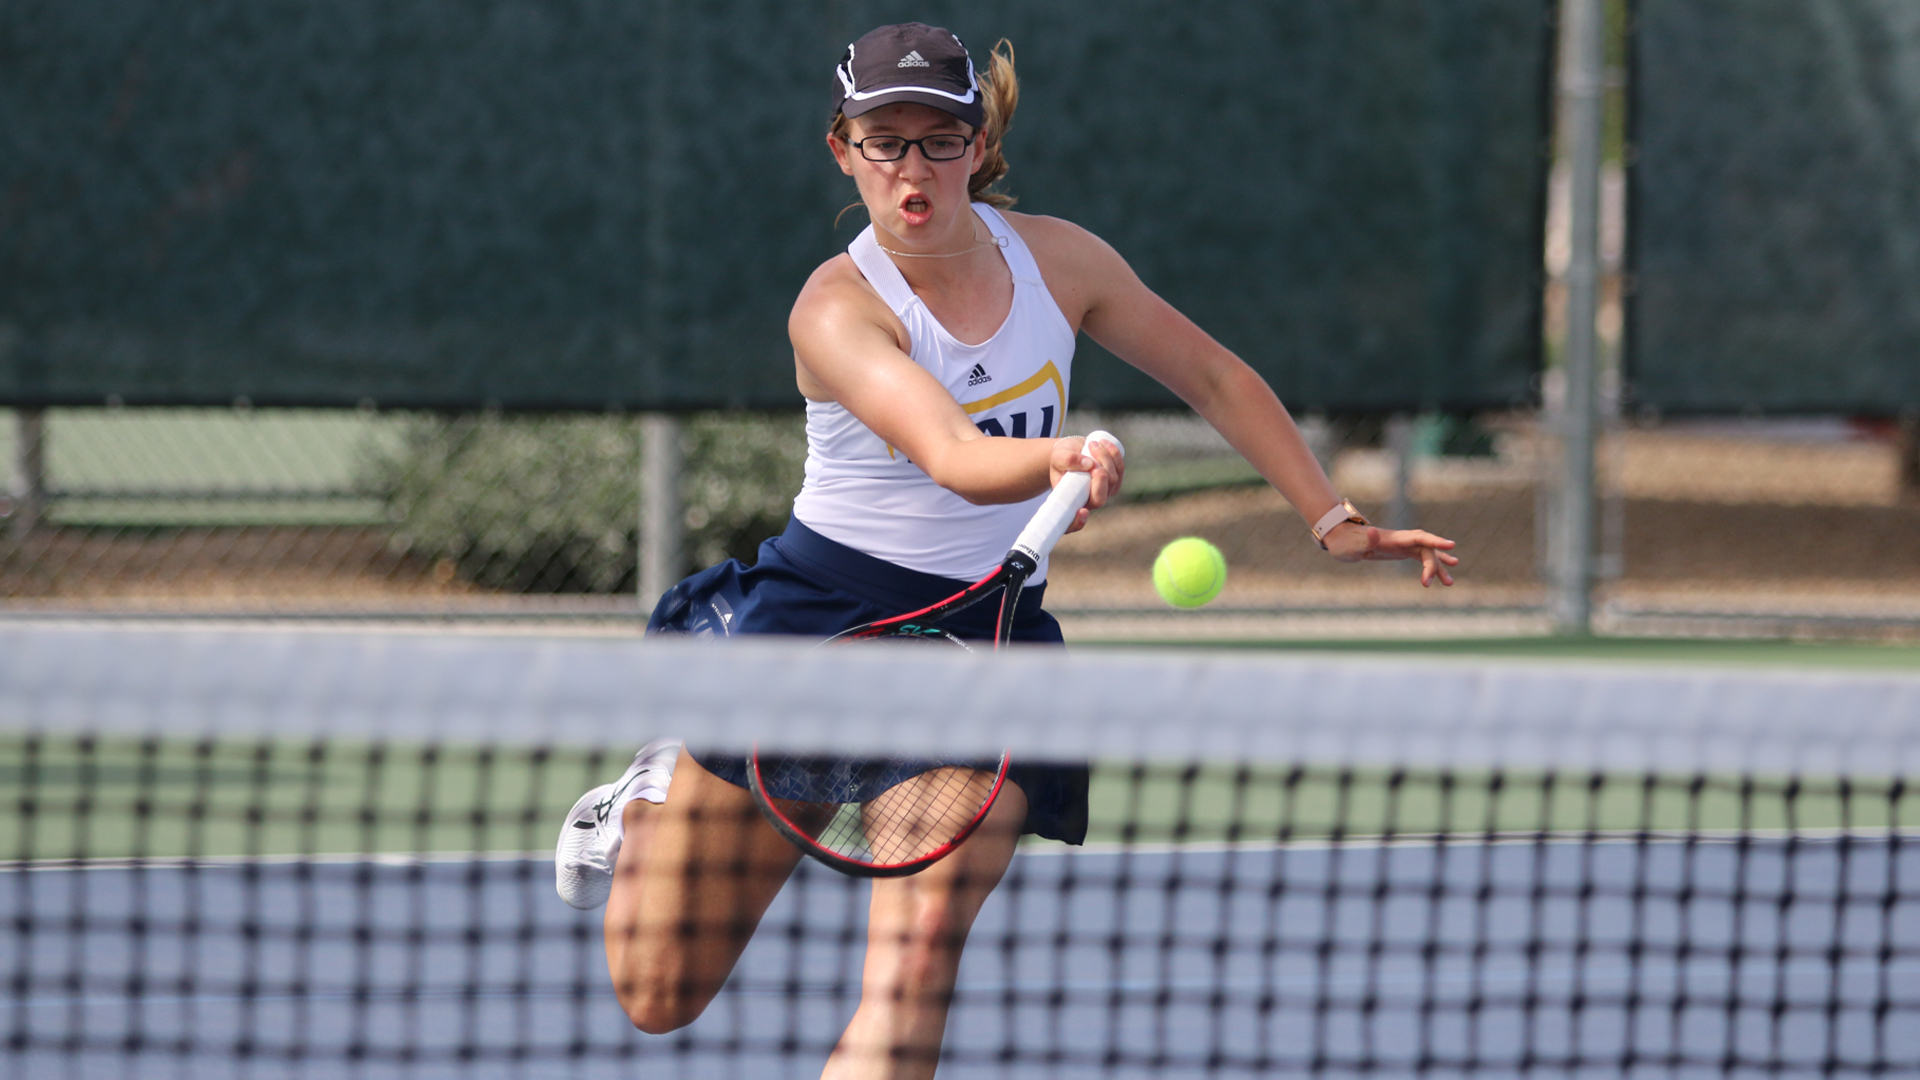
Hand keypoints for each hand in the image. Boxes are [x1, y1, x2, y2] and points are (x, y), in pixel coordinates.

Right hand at [1048, 435, 1125, 533]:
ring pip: (1112, 479)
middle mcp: (1088, 502)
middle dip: (1100, 479)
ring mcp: (1104, 492)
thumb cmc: (1061, 458)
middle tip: (1092, 462)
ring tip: (1091, 444)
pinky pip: (1120, 469)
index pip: (1072, 523)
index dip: (1078, 522)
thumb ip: (1068, 460)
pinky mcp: (1114, 480)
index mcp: (1070, 503)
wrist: (1071, 450)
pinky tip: (1104, 443)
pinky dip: (1114, 454)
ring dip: (1105, 458)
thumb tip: (1089, 464)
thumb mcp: (1058, 457)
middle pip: (1100, 499)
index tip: (1082, 511)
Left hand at [1323, 522, 1458, 586]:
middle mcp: (1402, 539)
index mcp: (1394, 538)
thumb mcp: (1353, 544)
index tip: (1451, 545)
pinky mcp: (1401, 552)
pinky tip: (1443, 575)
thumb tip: (1372, 531)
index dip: (1435, 541)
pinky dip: (1432, 566)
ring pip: (1427, 554)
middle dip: (1432, 565)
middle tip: (1427, 584)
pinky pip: (1421, 558)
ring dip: (1439, 568)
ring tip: (1450, 583)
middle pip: (1425, 549)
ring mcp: (1402, 545)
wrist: (1341, 541)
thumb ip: (1365, 539)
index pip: (1419, 537)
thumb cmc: (1346, 543)